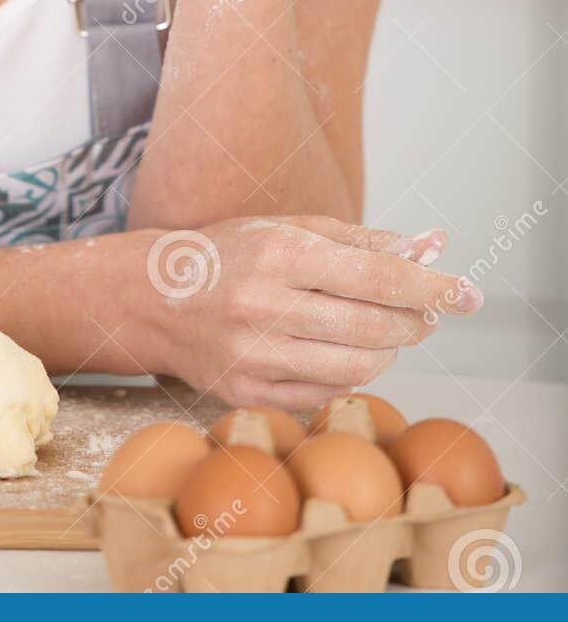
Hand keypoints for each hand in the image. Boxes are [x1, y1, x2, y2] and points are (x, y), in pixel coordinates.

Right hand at [127, 214, 481, 412]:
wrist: (151, 298)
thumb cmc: (230, 254)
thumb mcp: (289, 228)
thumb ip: (363, 240)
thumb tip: (432, 246)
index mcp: (279, 253)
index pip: (378, 275)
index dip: (432, 286)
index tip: (470, 293)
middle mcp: (264, 305)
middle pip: (373, 327)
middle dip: (414, 321)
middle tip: (424, 313)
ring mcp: (253, 355)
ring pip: (356, 368)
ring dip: (387, 352)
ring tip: (384, 333)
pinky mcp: (246, 392)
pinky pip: (325, 393)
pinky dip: (349, 375)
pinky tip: (342, 352)